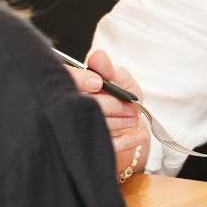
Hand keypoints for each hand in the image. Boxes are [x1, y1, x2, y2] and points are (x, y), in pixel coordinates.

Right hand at [66, 49, 151, 177]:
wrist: (132, 125)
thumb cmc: (123, 98)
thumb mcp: (120, 79)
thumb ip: (109, 69)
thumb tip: (98, 56)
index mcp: (73, 88)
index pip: (66, 80)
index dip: (81, 81)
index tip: (98, 83)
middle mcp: (71, 110)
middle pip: (85, 105)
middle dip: (113, 105)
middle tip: (130, 106)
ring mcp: (79, 132)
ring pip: (97, 125)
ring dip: (122, 122)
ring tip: (133, 118)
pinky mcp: (92, 151)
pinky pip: (108, 146)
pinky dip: (128, 140)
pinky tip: (140, 135)